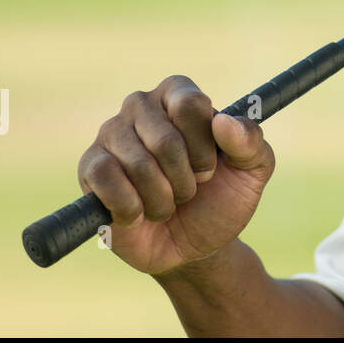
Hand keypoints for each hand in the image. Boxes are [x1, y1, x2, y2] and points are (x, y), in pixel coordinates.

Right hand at [77, 75, 274, 275]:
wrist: (195, 247)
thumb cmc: (223, 198)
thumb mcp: (253, 170)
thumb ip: (250, 141)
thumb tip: (222, 121)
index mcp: (180, 95)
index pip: (189, 104)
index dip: (204, 146)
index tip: (210, 168)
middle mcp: (141, 105)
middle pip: (164, 140)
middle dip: (185, 180)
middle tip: (189, 191)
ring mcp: (111, 134)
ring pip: (137, 165)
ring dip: (161, 199)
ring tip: (166, 204)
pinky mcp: (90, 167)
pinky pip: (104, 177)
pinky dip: (130, 206)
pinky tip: (138, 215)